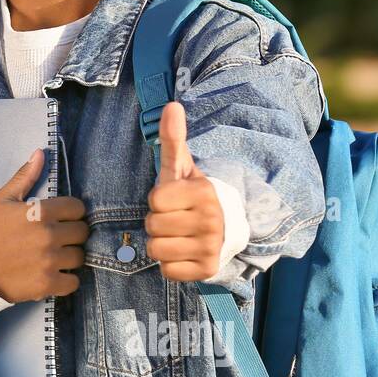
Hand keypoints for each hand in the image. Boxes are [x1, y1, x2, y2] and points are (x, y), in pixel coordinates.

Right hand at [0, 148, 88, 302]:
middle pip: (82, 232)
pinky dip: (67, 280)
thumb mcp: (3, 200)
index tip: (60, 218)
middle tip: (58, 237)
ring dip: (70, 257)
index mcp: (40, 212)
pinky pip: (74, 282)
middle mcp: (49, 235)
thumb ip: (24, 177)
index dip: (71, 212)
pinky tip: (54, 273)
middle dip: (72, 234)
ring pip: (80, 256)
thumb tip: (40, 153)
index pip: (78, 208)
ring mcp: (50, 261)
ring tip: (55, 256)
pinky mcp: (48, 284)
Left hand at [145, 101, 224, 281]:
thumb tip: (171, 105)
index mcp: (203, 192)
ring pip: (156, 250)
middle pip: (152, 226)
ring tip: (177, 235)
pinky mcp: (207, 270)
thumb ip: (172, 138)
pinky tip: (183, 252)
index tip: (172, 199)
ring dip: (161, 244)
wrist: (225, 227)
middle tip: (174, 219)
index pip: (155, 200)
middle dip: (157, 222)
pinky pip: (166, 271)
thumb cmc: (192, 196)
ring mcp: (211, 247)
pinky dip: (170, 264)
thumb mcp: (181, 167)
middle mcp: (211, 220)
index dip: (157, 200)